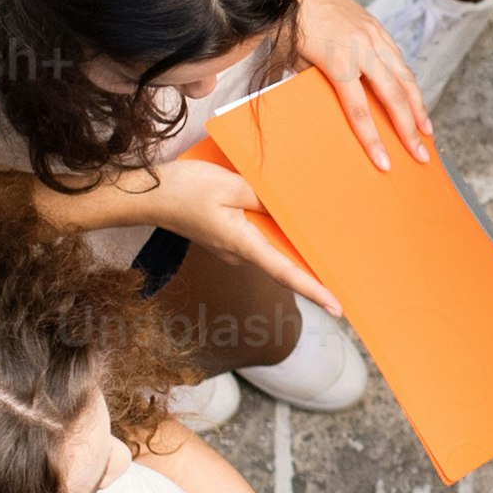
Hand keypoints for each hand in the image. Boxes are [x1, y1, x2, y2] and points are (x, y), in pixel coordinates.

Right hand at [116, 156, 341, 315]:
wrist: (145, 195)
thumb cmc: (183, 189)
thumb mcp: (228, 185)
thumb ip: (263, 197)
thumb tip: (288, 208)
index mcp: (241, 243)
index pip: (285, 272)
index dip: (313, 290)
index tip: (337, 307)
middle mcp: (238, 253)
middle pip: (282, 265)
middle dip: (313, 272)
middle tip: (347, 278)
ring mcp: (231, 248)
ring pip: (271, 251)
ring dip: (296, 251)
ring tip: (329, 247)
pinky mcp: (226, 238)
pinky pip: (258, 240)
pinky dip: (278, 236)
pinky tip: (292, 223)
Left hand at [286, 0, 433, 170]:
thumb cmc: (290, 22)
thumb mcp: (293, 62)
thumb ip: (313, 86)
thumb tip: (325, 109)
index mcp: (338, 62)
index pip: (360, 111)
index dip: (373, 140)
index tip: (384, 162)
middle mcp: (362, 49)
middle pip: (394, 97)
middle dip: (409, 130)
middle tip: (421, 154)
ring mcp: (374, 37)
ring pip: (405, 78)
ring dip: (418, 107)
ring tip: (426, 130)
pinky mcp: (376, 28)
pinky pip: (399, 59)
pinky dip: (408, 80)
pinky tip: (413, 95)